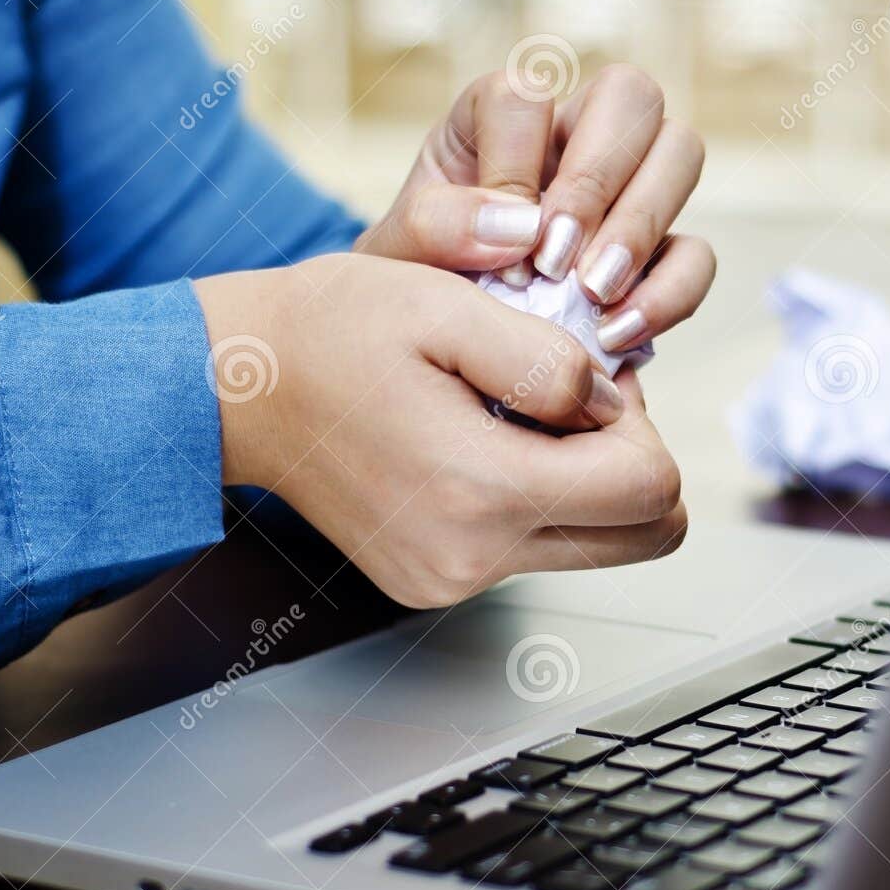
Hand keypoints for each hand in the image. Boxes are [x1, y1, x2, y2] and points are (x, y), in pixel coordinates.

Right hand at [193, 253, 686, 607]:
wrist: (238, 388)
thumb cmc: (331, 332)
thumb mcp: (447, 306)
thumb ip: (551, 359)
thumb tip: (612, 405)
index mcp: (481, 493)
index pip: (651, 491)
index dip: (641, 426)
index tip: (586, 384)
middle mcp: (472, 560)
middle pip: (645, 537)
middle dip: (633, 464)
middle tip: (573, 406)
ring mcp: (453, 582)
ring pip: (599, 546)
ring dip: (587, 482)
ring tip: (520, 418)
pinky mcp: (438, 583)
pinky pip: (539, 549)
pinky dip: (537, 498)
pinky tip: (484, 444)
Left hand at [355, 64, 715, 354]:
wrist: (444, 353)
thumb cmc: (416, 287)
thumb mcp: (398, 256)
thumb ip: (434, 227)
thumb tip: (519, 226)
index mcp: (498, 120)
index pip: (527, 97)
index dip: (517, 164)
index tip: (505, 240)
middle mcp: (574, 137)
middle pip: (631, 95)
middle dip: (598, 180)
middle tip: (557, 263)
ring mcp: (628, 191)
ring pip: (680, 151)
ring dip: (642, 225)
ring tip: (593, 296)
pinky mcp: (660, 257)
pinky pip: (698, 255)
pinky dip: (669, 294)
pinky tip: (615, 335)